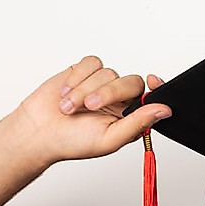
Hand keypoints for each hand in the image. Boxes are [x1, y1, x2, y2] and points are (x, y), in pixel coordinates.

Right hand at [11, 57, 170, 167]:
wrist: (39, 131)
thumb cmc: (74, 142)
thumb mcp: (111, 138)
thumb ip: (138, 123)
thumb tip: (164, 110)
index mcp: (131, 118)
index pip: (152, 98)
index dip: (156, 88)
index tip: (152, 81)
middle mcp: (120, 100)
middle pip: (130, 82)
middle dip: (109, 92)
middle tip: (90, 106)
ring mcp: (102, 84)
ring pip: (108, 73)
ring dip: (85, 89)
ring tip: (70, 108)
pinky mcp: (84, 71)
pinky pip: (91, 63)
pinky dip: (78, 77)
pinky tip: (66, 93)